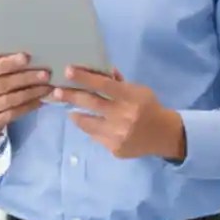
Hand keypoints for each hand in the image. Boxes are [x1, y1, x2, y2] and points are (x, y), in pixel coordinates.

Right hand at [0, 54, 53, 140]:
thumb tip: (27, 55)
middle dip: (26, 78)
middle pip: (2, 85)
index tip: (27, 57)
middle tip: (45, 74)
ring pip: (10, 100)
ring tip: (47, 87)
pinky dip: (29, 106)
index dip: (8, 63)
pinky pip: (14, 114)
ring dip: (31, 93)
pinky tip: (41, 100)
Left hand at [52, 67, 185, 159]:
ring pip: (88, 123)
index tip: (68, 70)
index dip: (84, 77)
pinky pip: (95, 136)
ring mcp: (118, 134)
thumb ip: (119, 83)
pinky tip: (86, 123)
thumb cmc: (149, 107)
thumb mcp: (138, 90)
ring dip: (76, 115)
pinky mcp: (115, 148)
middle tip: (55, 91)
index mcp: (130, 98)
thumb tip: (98, 71)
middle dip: (70, 96)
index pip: (104, 85)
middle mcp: (123, 116)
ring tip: (69, 110)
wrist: (164, 135)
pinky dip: (89, 128)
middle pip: (91, 103)